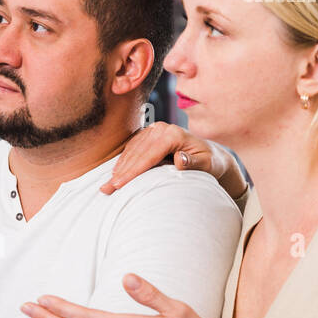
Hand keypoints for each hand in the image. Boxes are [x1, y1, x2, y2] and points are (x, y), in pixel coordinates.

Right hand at [100, 122, 245, 199]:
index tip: (119, 185)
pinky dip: (123, 161)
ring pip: (131, 150)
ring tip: (107, 185)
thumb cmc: (209, 163)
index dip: (132, 171)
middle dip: (120, 173)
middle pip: (136, 153)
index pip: (148, 155)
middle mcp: (162, 128)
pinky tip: (115, 173)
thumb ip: (193, 163)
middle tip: (106, 189)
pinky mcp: (149, 134)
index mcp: (174, 134)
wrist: (210, 154)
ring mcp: (154, 129)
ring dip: (118, 168)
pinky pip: (132, 147)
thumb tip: (180, 158)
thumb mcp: (207, 165)